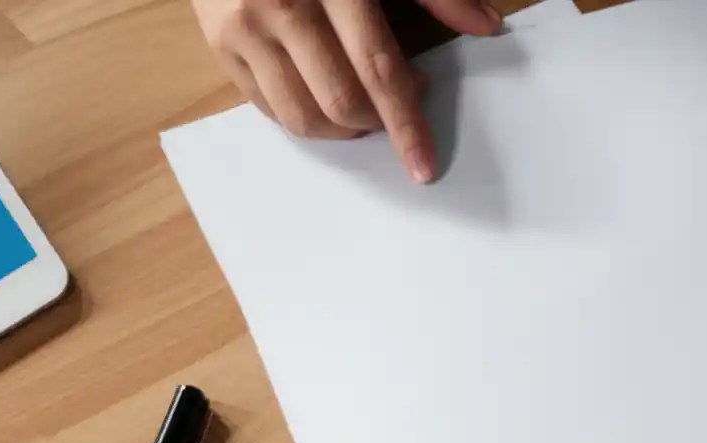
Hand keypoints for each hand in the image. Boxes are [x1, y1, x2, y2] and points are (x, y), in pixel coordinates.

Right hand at [192, 0, 501, 182]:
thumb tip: (486, 27)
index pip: (378, 69)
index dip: (405, 122)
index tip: (423, 164)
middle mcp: (285, 5)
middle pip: (339, 101)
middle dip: (375, 123)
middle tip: (393, 108)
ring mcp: (246, 27)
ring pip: (299, 116)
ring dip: (338, 131)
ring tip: (360, 108)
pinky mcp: (220, 42)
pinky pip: (267, 107)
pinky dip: (302, 115)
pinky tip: (321, 95)